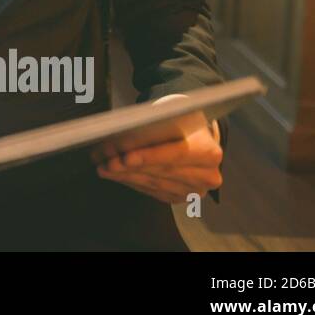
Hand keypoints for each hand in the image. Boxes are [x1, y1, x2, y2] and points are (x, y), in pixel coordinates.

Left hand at [96, 97, 223, 203]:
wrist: (193, 134)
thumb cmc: (180, 123)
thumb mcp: (173, 117)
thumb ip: (155, 127)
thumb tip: (124, 135)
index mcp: (209, 152)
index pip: (177, 154)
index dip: (150, 156)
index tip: (125, 157)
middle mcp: (207, 175)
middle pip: (162, 171)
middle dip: (129, 166)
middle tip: (106, 160)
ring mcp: (195, 190)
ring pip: (154, 183)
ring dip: (125, 175)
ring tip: (104, 166)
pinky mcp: (181, 197)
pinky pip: (152, 191)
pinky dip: (131, 182)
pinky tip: (116, 175)